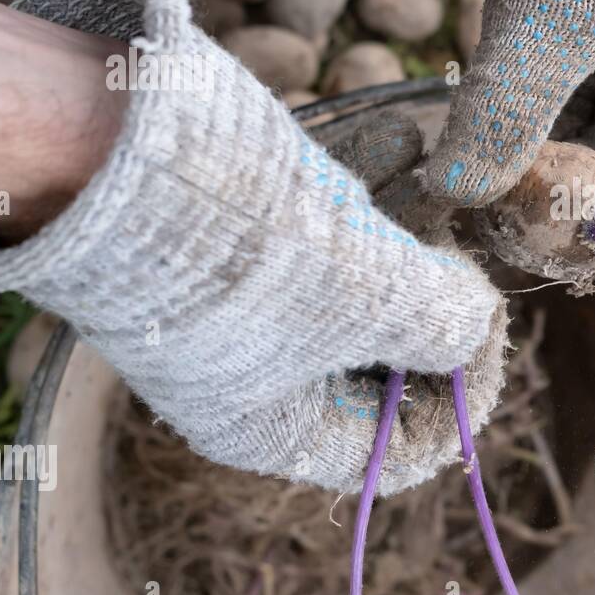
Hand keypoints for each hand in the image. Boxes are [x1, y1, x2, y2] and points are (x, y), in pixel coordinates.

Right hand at [0, 0, 506, 497]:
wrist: (106, 146)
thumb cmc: (240, 251)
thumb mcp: (368, 296)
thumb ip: (444, 320)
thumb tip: (477, 322)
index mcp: (278, 428)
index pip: (396, 450)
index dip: (461, 396)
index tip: (489, 325)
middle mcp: (258, 379)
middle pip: (383, 365)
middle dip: (436, 307)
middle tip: (465, 254)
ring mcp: (245, 307)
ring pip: (359, 288)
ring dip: (410, 241)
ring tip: (441, 189)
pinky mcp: (237, 241)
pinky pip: (323, 233)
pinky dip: (367, 198)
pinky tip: (398, 144)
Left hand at [420, 0, 594, 278]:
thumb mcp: (540, 7)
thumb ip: (503, 109)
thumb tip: (457, 197)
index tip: (581, 254)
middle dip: (583, 213)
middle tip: (503, 228)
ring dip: (548, 176)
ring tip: (475, 187)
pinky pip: (580, 110)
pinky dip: (534, 132)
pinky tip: (477, 135)